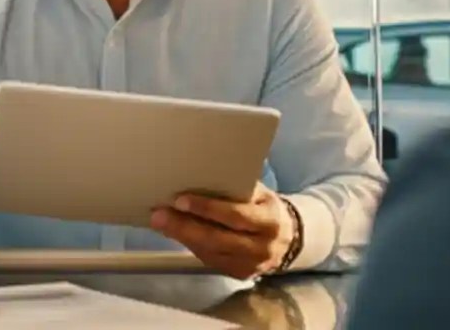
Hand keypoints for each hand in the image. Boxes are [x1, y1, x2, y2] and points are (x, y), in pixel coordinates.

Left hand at [151, 183, 295, 279]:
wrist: (290, 239)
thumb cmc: (266, 208)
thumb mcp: (259, 194)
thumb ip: (237, 189)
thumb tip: (198, 176)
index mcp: (269, 221)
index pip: (235, 215)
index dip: (208, 208)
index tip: (180, 199)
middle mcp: (261, 246)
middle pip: (217, 238)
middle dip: (184, 226)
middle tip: (158, 214)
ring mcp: (250, 264)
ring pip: (210, 252)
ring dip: (182, 237)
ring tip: (160, 222)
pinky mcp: (240, 274)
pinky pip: (211, 261)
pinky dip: (191, 246)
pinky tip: (175, 234)